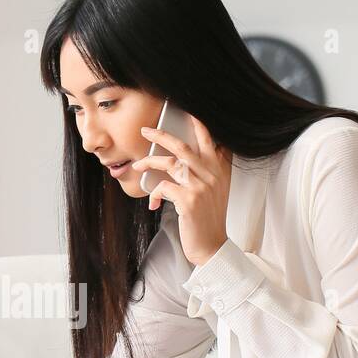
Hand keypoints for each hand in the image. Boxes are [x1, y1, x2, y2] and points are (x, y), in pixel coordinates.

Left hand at [131, 115, 233, 265]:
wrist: (212, 246)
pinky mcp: (188, 200)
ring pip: (169, 163)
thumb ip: (205, 172)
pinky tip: (154, 204)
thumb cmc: (207, 219)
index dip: (197, 123)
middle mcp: (212, 174)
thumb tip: (182, 159)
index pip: (208, 139)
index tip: (185, 111)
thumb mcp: (214, 191)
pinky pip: (163, 187)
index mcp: (219, 169)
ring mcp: (201, 186)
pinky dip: (155, 193)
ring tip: (138, 165)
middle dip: (161, 135)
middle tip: (145, 130)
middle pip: (183, 146)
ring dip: (149, 162)